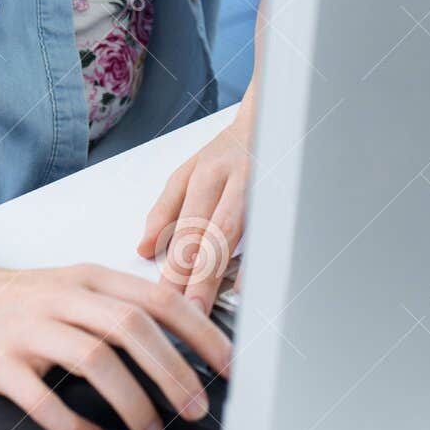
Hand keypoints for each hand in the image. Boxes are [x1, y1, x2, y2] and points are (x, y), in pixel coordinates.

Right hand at [0, 252, 232, 429]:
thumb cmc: (17, 298)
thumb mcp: (73, 287)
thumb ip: (118, 306)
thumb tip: (181, 344)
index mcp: (88, 278)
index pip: (157, 298)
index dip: (199, 331)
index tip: (227, 365)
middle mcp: (63, 297)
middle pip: (132, 327)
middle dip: (173, 372)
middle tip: (197, 409)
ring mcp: (30, 329)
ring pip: (94, 359)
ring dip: (132, 401)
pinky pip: (41, 398)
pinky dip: (73, 424)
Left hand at [136, 111, 252, 310]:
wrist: (271, 120)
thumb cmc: (227, 152)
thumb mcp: (188, 172)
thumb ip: (166, 210)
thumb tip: (145, 248)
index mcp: (206, 174)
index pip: (188, 226)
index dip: (178, 264)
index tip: (164, 295)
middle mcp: (235, 180)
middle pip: (215, 233)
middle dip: (201, 275)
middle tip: (190, 310)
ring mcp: (264, 187)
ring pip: (244, 234)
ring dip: (228, 273)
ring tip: (217, 304)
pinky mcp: (285, 196)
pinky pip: (272, 233)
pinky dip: (261, 260)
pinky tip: (250, 285)